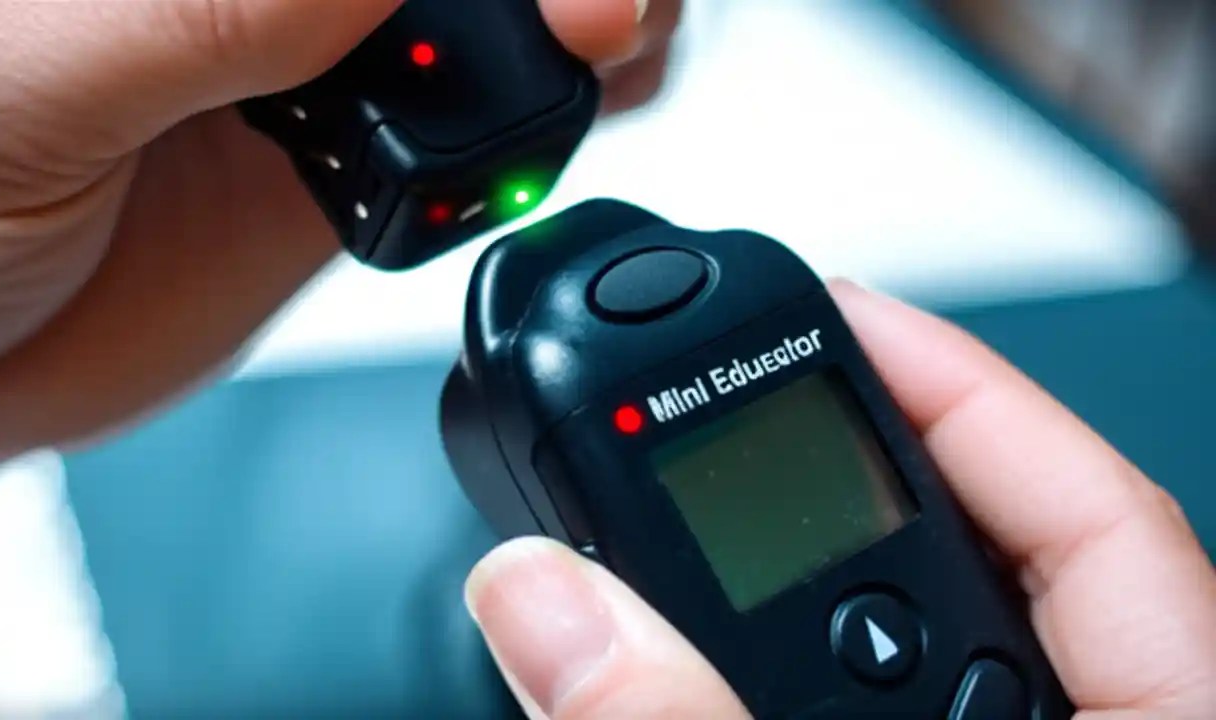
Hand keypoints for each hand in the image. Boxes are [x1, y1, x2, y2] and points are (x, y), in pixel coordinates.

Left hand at [0, 0, 682, 494]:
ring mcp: (323, 69)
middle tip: (597, 17)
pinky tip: (601, 99)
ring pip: (495, 23)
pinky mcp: (357, 163)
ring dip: (586, 25)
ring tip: (619, 45)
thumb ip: (211, 14)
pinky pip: (482, 121)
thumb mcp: (31, 84)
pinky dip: (562, 108)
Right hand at [464, 281, 1215, 718]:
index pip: (1096, 511)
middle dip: (834, 478)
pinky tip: (695, 673)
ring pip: (909, 640)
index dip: (959, 383)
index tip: (831, 308)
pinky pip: (864, 703)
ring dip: (786, 592)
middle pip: (989, 555)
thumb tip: (545, 604)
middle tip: (713, 421)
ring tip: (675, 561)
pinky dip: (774, 671)